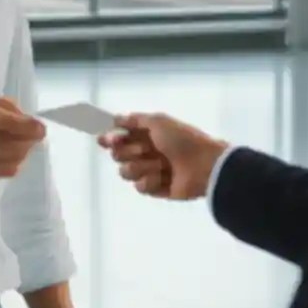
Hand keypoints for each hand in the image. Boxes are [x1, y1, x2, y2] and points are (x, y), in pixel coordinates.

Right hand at [0, 97, 45, 177]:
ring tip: (25, 144)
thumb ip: (13, 111)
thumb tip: (35, 127)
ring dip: (25, 151)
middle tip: (36, 137)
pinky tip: (16, 155)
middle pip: (12, 143)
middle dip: (30, 141)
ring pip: (12, 158)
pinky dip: (18, 163)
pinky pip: (7, 170)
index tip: (42, 129)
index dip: (28, 127)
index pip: (7, 123)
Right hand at [97, 113, 227, 199]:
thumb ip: (134, 120)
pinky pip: (140, 187)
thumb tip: (114, 118)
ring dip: (141, 167)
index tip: (103, 139)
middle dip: (127, 152)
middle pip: (118, 155)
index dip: (110, 138)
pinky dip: (151, 181)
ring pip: (126, 172)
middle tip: (144, 150)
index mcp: (146, 134)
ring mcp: (150, 171)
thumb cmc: (182, 140)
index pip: (119, 136)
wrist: (204, 165)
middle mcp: (145, 152)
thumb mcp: (158, 121)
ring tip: (161, 165)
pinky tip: (164, 178)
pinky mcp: (155, 189)